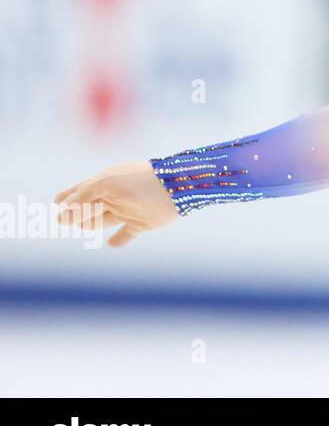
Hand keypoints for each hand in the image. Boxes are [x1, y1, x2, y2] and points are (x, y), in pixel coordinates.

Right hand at [56, 160, 180, 246]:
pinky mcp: (142, 223)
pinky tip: (111, 244)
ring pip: (102, 221)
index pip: (81, 190)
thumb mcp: (106, 183)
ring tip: (82, 226)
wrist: (175, 186)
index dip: (68, 198)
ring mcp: (129, 210)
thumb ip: (83, 195)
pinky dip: (119, 239)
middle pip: (89, 208)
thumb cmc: (137, 181)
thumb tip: (62, 209)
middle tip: (63, 220)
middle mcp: (116, 196)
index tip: (56, 205)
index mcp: (107, 181)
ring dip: (90, 224)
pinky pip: (126, 234)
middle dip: (77, 214)